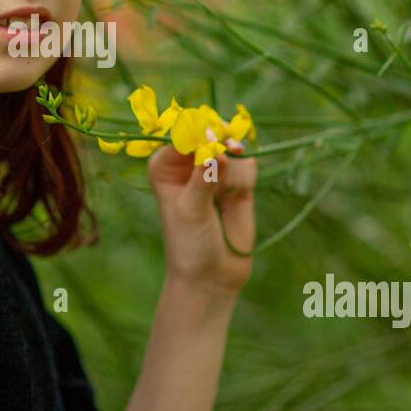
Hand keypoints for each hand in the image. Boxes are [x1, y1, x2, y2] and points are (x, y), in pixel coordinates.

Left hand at [146, 138, 257, 297]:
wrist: (211, 276)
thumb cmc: (189, 243)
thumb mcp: (191, 209)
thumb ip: (203, 179)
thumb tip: (218, 151)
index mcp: (165, 166)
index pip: (180, 138)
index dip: (196, 133)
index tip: (212, 137)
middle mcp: (188, 165)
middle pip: (207, 135)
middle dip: (220, 135)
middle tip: (231, 145)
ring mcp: (214, 173)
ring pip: (228, 147)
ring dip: (235, 151)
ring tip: (238, 154)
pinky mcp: (238, 185)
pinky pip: (245, 166)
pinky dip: (246, 171)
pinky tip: (240, 190)